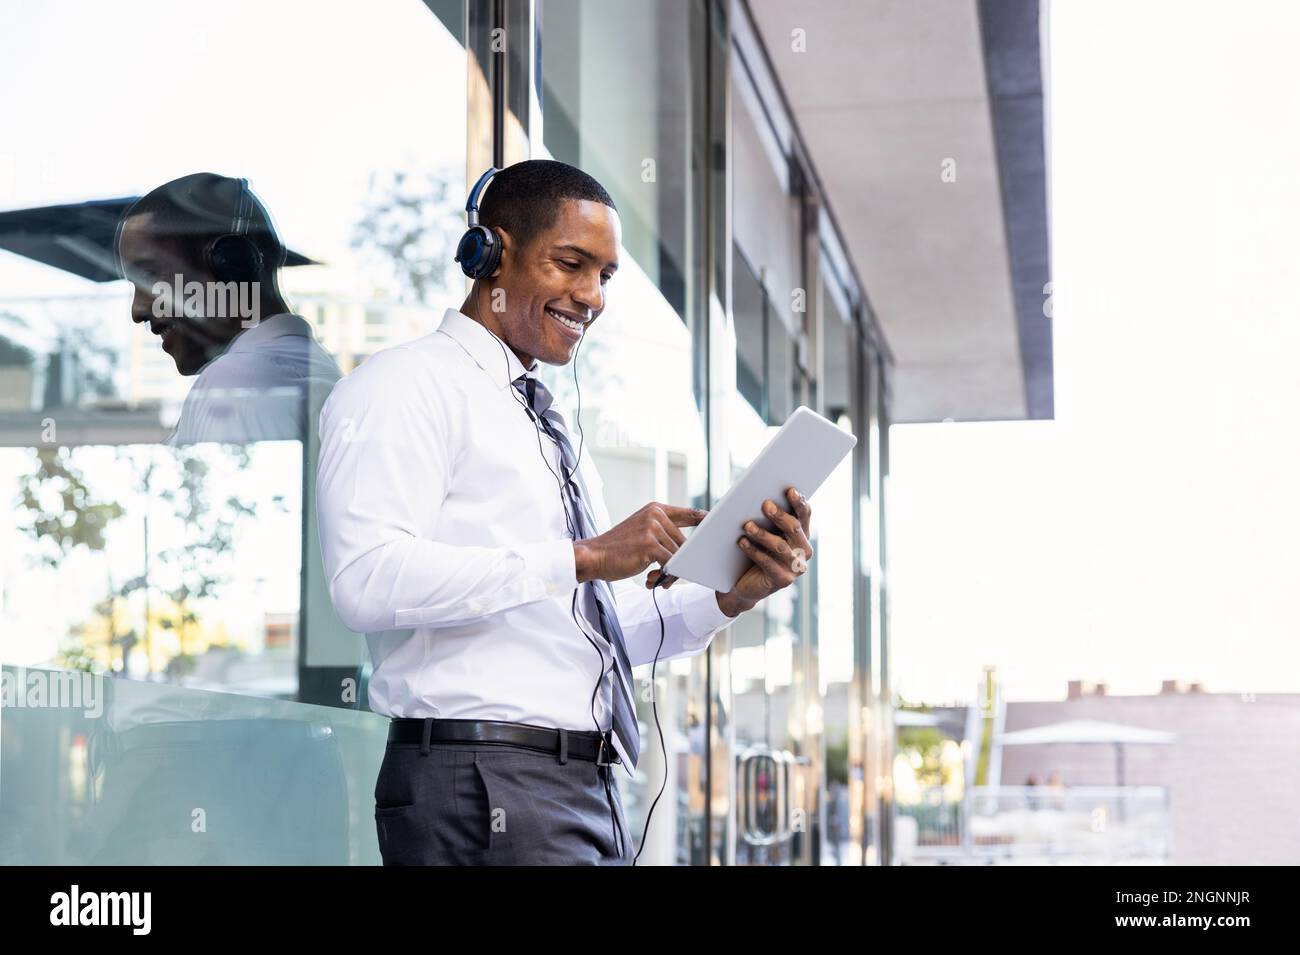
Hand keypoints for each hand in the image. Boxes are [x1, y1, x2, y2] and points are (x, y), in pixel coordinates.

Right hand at [574, 502, 705, 583]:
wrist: (594, 556)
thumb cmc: (618, 548)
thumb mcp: (641, 530)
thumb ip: (663, 533)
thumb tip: (688, 548)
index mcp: (656, 509)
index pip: (689, 514)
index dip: (705, 520)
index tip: (719, 524)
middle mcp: (656, 515)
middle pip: (685, 543)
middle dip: (679, 563)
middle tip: (666, 577)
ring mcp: (652, 529)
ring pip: (678, 555)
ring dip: (670, 573)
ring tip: (654, 580)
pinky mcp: (649, 545)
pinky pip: (670, 564)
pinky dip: (665, 576)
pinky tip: (651, 581)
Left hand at [719, 486, 813, 612]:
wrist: (746, 583)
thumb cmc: (754, 551)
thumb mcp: (762, 532)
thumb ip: (767, 517)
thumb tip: (761, 499)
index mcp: (801, 535)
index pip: (804, 515)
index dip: (799, 503)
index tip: (790, 490)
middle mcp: (803, 551)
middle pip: (794, 529)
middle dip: (780, 515)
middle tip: (765, 504)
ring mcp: (795, 567)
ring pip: (781, 547)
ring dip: (763, 534)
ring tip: (747, 525)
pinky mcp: (782, 580)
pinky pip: (768, 563)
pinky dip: (753, 551)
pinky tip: (741, 542)